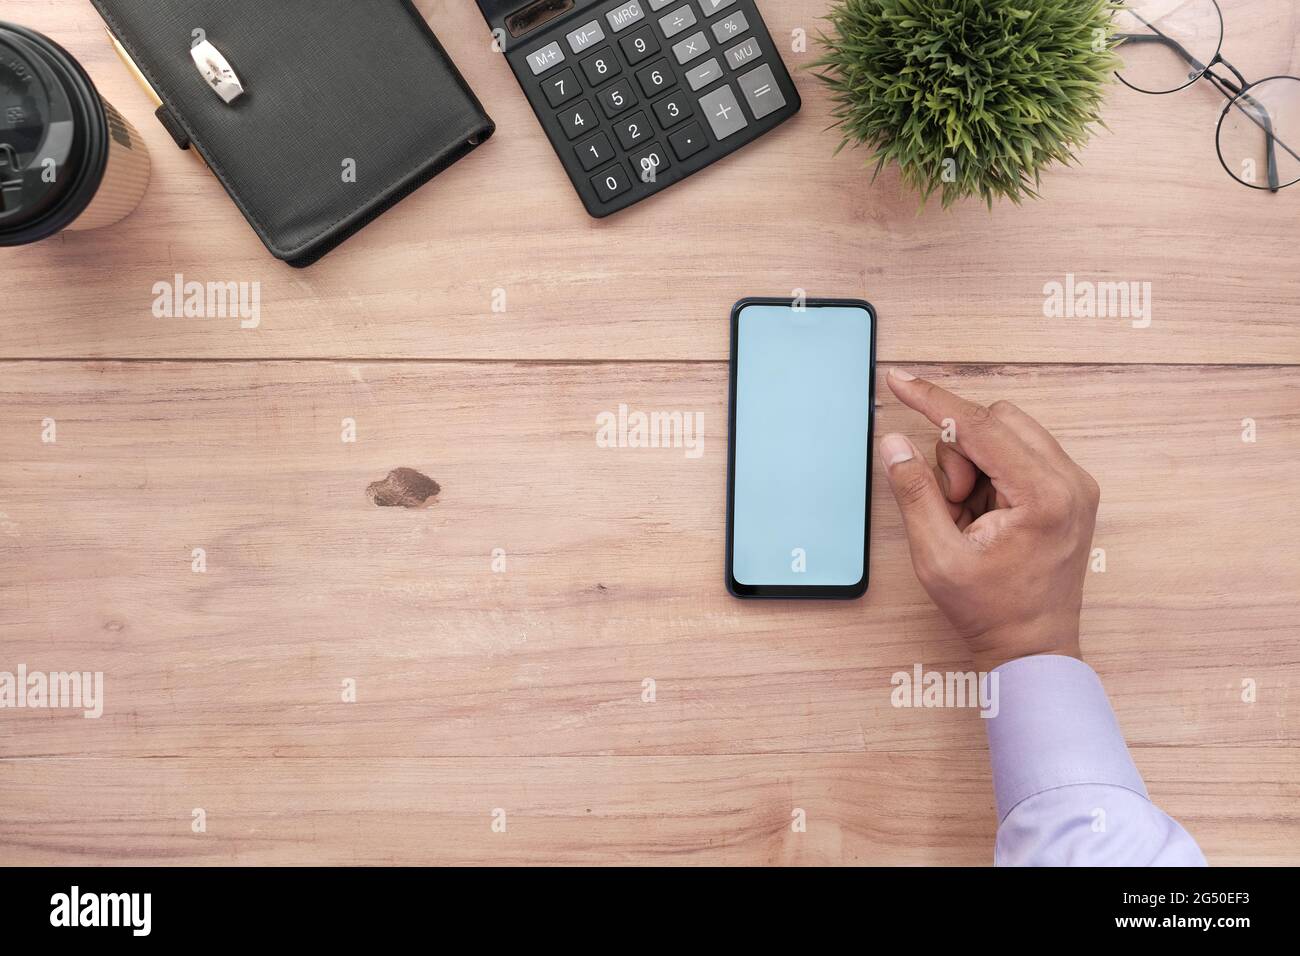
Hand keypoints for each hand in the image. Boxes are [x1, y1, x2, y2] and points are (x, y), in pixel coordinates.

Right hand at [878, 369, 1099, 671]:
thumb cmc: (989, 610)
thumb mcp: (936, 555)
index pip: (979, 425)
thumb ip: (913, 492)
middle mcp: (1070, 480)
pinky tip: (985, 513)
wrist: (1033, 646)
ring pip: (1006, 431)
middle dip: (957, 452)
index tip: (899, 380)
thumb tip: (894, 441)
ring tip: (969, 516)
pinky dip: (990, 471)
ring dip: (973, 462)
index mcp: (1043, 495)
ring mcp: (1075, 483)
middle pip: (995, 419)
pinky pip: (1018, 451)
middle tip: (952, 504)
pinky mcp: (1069, 488)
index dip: (932, 400)